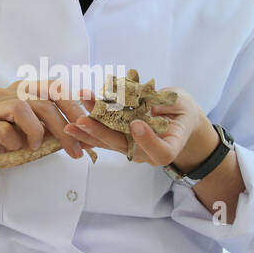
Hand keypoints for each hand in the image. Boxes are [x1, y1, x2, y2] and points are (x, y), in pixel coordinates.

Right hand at [0, 80, 93, 164]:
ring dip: (35, 131)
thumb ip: (58, 132)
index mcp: (24, 90)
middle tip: (73, 149)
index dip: (72, 104)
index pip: (53, 87)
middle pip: (42, 101)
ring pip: (21, 108)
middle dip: (62, 127)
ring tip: (35, 147)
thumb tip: (88, 137)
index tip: (85, 124)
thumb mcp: (39, 137)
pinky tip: (14, 149)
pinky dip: (15, 142)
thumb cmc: (10, 145)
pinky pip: (3, 129)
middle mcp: (7, 93)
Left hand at [65, 87, 212, 167]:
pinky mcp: (120, 140)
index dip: (148, 140)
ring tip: (71, 121)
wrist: (177, 118)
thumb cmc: (182, 110)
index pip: (161, 152)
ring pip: (109, 142)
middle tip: (84, 121)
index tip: (137, 124)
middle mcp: (147, 153)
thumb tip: (144, 100)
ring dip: (88, 130)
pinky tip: (72, 123)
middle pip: (125, 147)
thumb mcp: (181, 103)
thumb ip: (167, 104)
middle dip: (102, 133)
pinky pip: (103, 136)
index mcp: (169, 147)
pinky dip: (88, 129)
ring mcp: (132, 148)